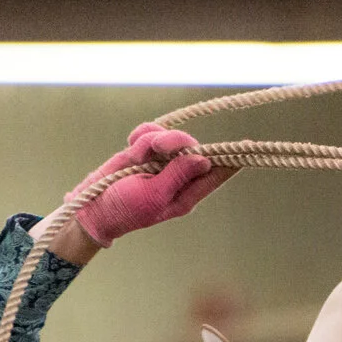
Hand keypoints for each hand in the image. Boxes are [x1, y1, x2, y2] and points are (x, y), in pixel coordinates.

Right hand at [69, 123, 232, 249]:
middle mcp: (178, 177)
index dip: (231, 160)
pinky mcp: (146, 151)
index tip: (248, 147)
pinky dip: (142, 135)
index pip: (216, 174)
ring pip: (172, 137)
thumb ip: (178, 176)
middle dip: (177, 142)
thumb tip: (204, 159)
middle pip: (193, 148)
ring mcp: (162, 163)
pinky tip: (131, 147)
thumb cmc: (124, 209)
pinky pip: (152, 132)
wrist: (93, 205)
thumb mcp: (153, 197)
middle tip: (160, 147)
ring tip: (137, 154)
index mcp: (187, 195)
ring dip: (154, 139)